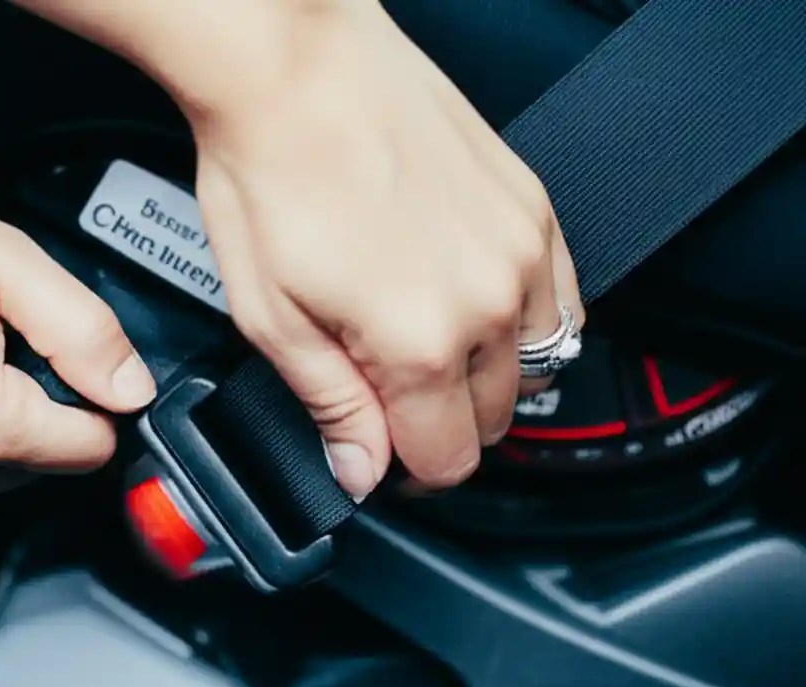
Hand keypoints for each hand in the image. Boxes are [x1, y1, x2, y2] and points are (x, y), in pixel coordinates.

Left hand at [184, 10, 583, 494]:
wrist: (296, 68)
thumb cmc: (270, 171)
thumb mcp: (269, 314)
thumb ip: (329, 403)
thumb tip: (361, 470)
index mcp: (419, 342)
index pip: (447, 460)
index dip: (408, 473)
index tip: (383, 455)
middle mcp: (488, 302)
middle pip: (494, 421)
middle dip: (442, 425)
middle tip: (388, 393)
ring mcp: (522, 251)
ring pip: (538, 366)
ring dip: (488, 378)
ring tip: (427, 347)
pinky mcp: (534, 208)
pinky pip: (562, 302)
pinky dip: (525, 324)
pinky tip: (474, 307)